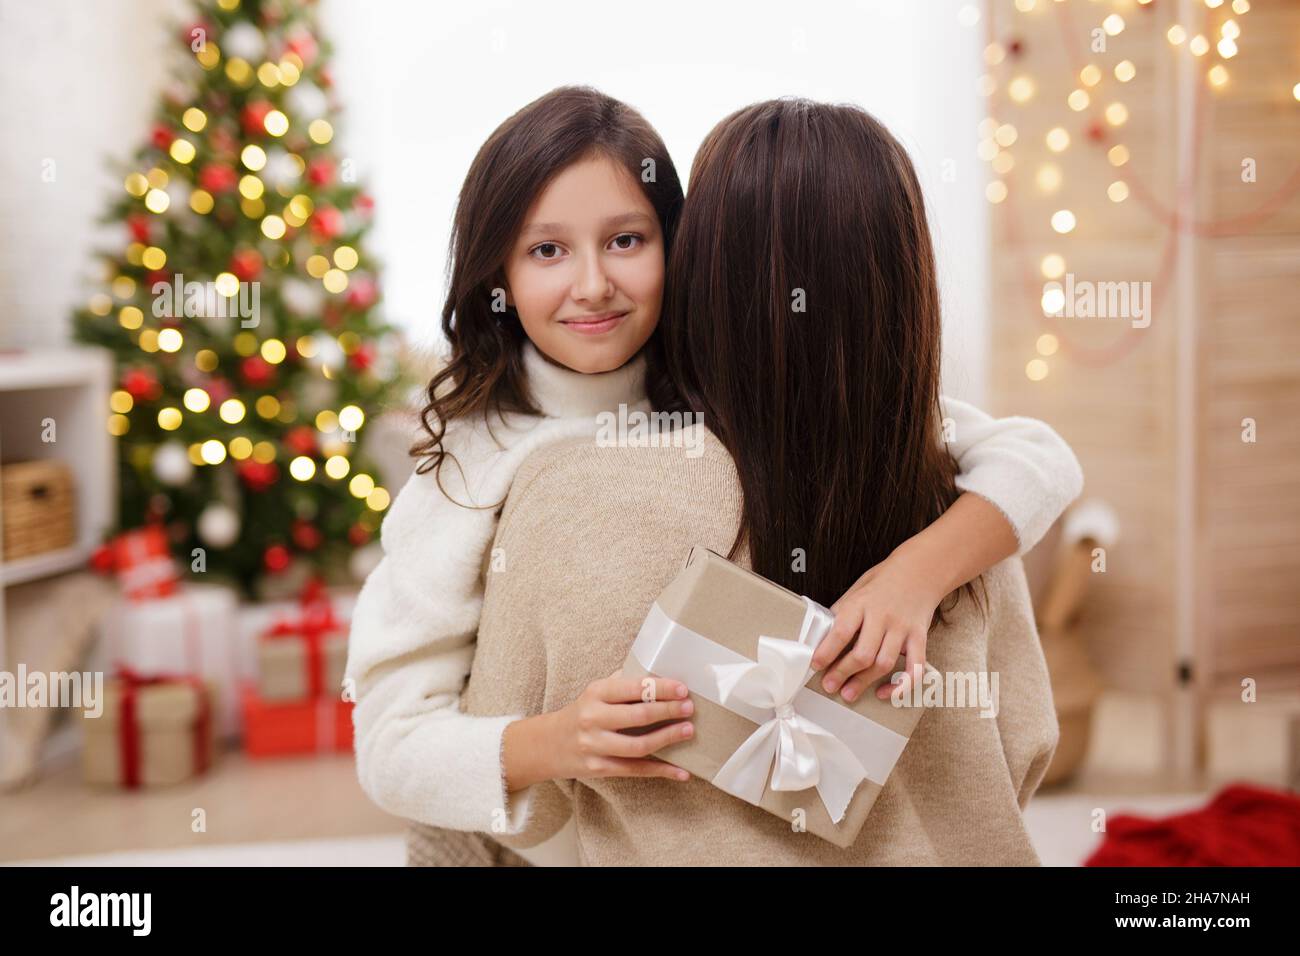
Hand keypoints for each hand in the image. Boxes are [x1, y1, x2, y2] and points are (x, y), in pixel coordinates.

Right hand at [503, 670, 693, 790]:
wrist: (546, 745)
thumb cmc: (580, 714)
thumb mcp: (594, 693)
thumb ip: (622, 685)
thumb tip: (659, 675)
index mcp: (596, 693)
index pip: (633, 687)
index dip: (661, 688)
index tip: (682, 688)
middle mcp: (593, 718)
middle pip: (638, 715)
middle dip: (668, 711)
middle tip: (689, 708)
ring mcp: (595, 746)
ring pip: (639, 745)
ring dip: (668, 738)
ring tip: (688, 731)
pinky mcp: (599, 769)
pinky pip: (636, 770)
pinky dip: (661, 771)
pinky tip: (682, 772)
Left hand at [811, 548, 942, 703]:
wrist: (921, 570)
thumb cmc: (884, 581)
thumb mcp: (857, 589)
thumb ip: (842, 611)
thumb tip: (822, 635)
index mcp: (861, 603)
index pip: (841, 631)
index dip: (827, 651)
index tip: (815, 665)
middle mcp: (882, 617)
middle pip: (863, 653)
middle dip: (843, 673)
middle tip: (830, 685)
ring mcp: (902, 628)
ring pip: (884, 663)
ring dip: (865, 682)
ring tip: (848, 693)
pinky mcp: (919, 637)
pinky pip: (914, 668)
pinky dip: (901, 685)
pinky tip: (886, 693)